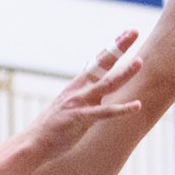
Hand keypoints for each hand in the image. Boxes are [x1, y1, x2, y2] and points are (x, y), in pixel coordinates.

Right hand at [23, 32, 144, 155]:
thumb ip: (85, 98)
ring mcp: (79, 102)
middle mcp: (79, 89)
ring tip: (140, 62)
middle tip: (133, 31)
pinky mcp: (80, 118)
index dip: (113, 46)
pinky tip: (137, 105)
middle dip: (118, 47)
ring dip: (124, 73)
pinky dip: (122, 109)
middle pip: (103, 63)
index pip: (98, 60)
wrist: (34, 143)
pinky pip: (105, 113)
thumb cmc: (54, 127)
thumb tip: (98, 94)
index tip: (127, 33)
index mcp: (77, 85)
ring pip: (107, 84)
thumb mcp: (71, 106)